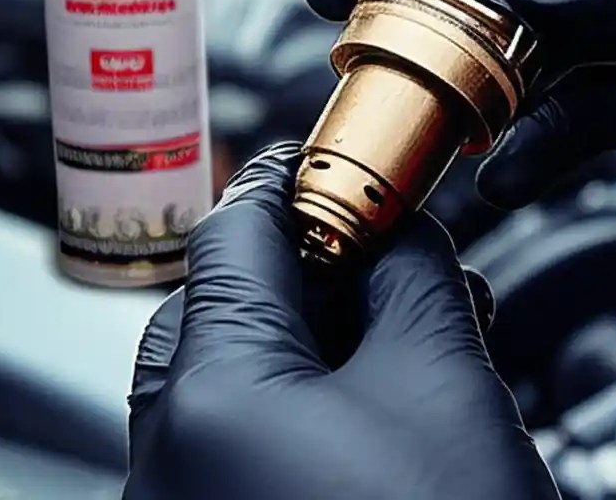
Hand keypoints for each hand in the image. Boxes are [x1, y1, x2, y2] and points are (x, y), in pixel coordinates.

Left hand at [124, 143, 556, 499]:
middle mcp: (169, 457)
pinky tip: (379, 396)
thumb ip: (413, 274)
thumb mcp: (445, 377)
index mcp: (209, 396)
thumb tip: (399, 228)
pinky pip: (245, 440)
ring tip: (409, 326)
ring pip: (237, 378)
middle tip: (387, 251)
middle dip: (313, 267)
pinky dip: (304, 402)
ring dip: (319, 336)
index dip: (297, 178)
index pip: (234, 234)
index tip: (337, 157)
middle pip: (223, 306)